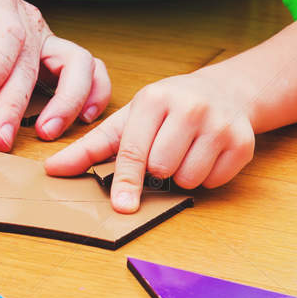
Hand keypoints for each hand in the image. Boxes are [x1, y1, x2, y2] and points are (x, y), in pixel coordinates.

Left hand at [0, 0, 109, 151]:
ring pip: (77, 63)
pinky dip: (94, 92)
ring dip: (66, 100)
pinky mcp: (53, 55)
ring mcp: (46, 37)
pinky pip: (89, 70)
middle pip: (33, 62)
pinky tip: (84, 119)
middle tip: (0, 138)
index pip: (6, 36)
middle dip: (16, 103)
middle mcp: (28, 18)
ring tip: (46, 132)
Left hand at [44, 70, 254, 210]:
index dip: (126, 181)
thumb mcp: (127, 120)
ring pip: (188, 178)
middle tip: (163, 151)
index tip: (123, 206)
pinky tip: (205, 154)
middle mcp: (190, 107)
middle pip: (161, 168)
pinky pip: (214, 182)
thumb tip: (52, 169)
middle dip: (157, 171)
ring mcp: (221, 123)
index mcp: (155, 99)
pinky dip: (206, 177)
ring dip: (181, 175)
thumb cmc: (167, 108)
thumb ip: (90, 147)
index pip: (135, 150)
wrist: (224, 92)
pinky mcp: (243, 141)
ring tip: (184, 151)